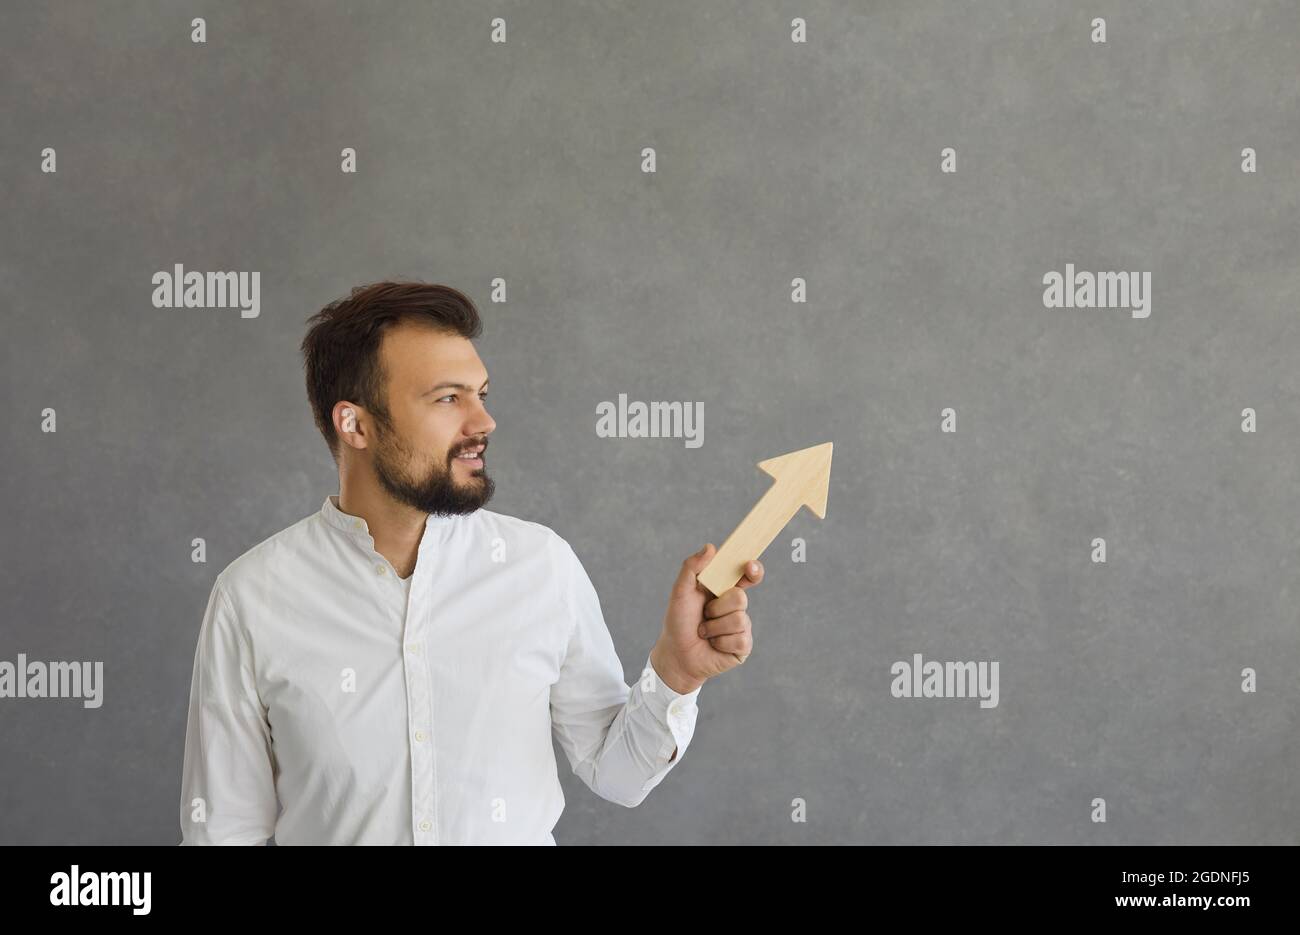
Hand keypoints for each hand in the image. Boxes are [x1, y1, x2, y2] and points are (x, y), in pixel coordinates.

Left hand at [650, 543, 763, 692]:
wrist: (676, 654)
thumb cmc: (678, 621)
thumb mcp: (680, 591)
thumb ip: (691, 567)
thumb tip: (711, 547)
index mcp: (725, 590)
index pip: (747, 575)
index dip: (753, 569)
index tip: (749, 565)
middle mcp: (736, 606)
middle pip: (740, 598)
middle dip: (717, 607)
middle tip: (704, 614)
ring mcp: (742, 627)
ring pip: (739, 619)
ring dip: (714, 628)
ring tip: (704, 632)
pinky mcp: (743, 646)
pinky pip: (740, 639)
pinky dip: (720, 642)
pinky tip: (713, 645)